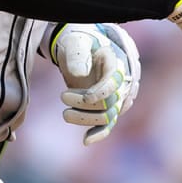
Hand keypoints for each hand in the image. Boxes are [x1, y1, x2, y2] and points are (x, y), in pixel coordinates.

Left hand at [42, 23, 140, 144]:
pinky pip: (106, 124)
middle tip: (62, 95)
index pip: (115, 82)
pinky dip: (98, 133)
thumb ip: (77, 55)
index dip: (102, 92)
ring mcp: (114, 96)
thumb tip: (79, 74)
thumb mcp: (75, 42)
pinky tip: (86, 141)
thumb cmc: (76, 41)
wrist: (77, 47)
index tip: (86, 97)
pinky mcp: (105, 106)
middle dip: (86, 104)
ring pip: (107, 116)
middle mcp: (120, 81)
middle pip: (110, 102)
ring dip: (85, 119)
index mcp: (116, 63)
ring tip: (65, 114)